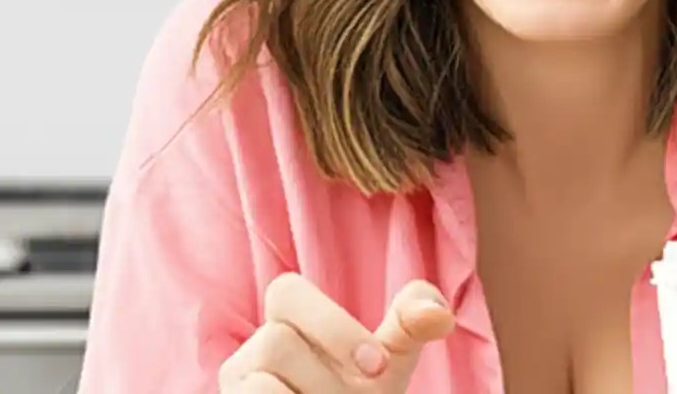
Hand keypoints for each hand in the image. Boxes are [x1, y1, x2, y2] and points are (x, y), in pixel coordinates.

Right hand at [219, 273, 455, 392]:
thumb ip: (411, 325)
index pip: (286, 291)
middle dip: (327, 371)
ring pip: (262, 384)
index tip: (379, 364)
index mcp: (288, 324)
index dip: (333, 325)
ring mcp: (237, 389)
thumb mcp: (389, 361)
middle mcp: (252, 355)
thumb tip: (438, 314)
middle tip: (368, 390)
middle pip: (274, 340)